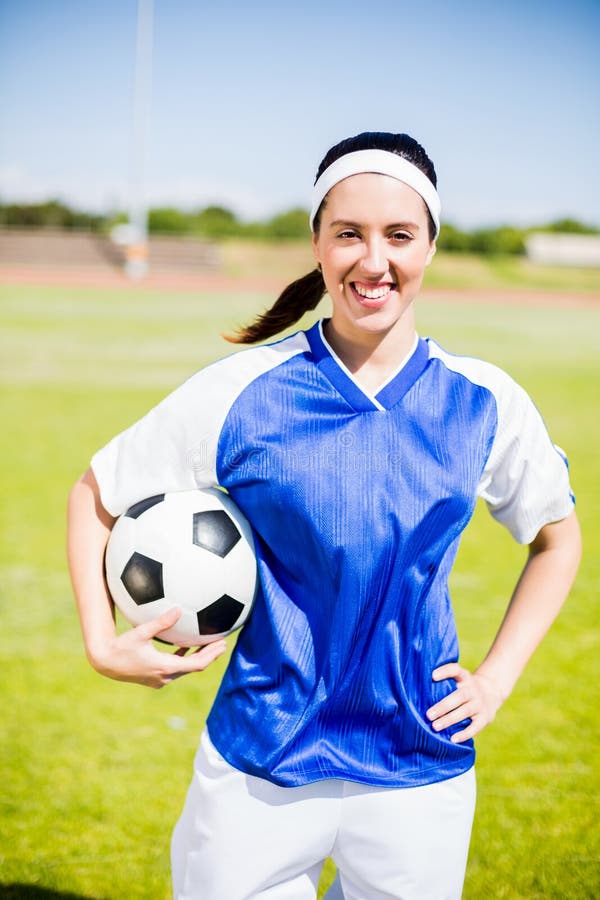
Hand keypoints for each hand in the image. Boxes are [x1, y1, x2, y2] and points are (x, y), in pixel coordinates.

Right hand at [90, 607, 226, 688]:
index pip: (197, 664)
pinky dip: (183, 657)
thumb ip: (161, 622)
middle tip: (222, 642)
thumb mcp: (141, 632)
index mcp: (165, 667)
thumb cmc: (121, 646)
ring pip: (185, 668)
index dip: (212, 655)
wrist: (105, 663)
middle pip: (194, 666)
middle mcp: (165, 676)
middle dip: (209, 655)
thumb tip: (178, 609)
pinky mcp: (154, 677)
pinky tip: (186, 645)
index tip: (223, 644)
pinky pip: (175, 668)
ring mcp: (160, 679)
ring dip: (197, 657)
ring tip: (209, 644)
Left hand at [425, 663, 505, 742]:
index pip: (456, 670)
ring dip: (449, 720)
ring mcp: (479, 704)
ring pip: (465, 711)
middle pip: (459, 696)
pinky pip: (475, 727)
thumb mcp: (458, 680)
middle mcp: (473, 689)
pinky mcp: (484, 718)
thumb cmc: (462, 688)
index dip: (445, 671)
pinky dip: (464, 734)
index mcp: (464, 677)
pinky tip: (452, 739)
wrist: (491, 694)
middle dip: (443, 706)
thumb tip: (414, 690)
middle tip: (428, 715)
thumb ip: (442, 683)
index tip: (432, 675)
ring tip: (435, 727)